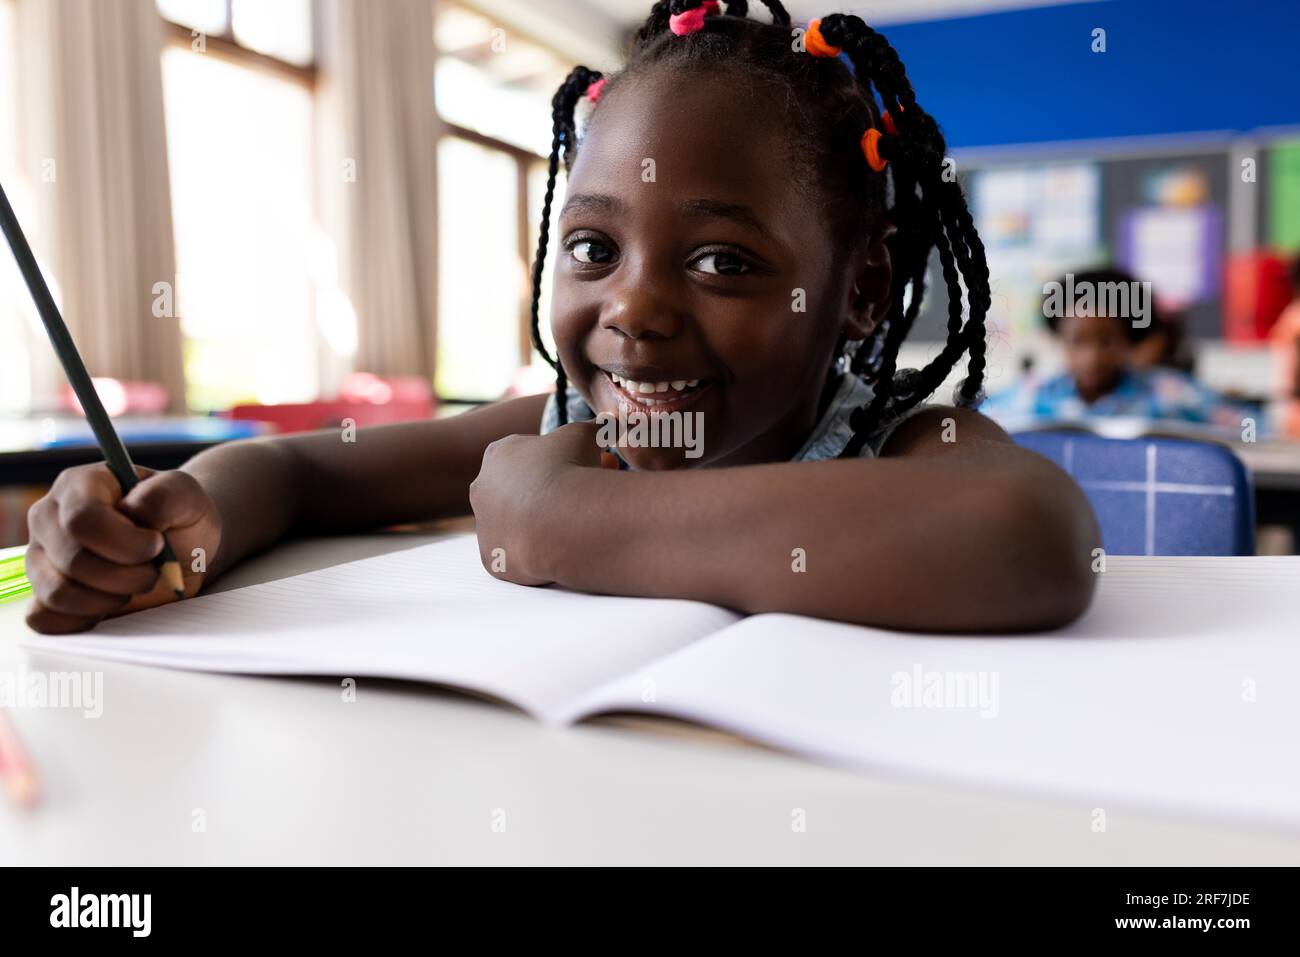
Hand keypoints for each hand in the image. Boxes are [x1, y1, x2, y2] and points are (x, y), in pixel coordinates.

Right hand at [24, 464, 222, 633]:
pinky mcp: (44, 593)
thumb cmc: (179, 515)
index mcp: (78, 486)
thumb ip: (166, 495)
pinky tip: (111, 608)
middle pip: (73, 559)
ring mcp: (41, 558)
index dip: (124, 542)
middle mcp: (49, 520)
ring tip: (135, 586)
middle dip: (125, 575)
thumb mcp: (186, 493)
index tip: (157, 545)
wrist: (183, 545)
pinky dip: (81, 620)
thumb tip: (133, 510)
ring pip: (58, 592)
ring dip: (108, 599)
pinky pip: (44, 618)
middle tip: (154, 570)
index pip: (82, 519)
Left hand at [468, 421, 615, 586]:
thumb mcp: (586, 436)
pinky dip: (536, 551)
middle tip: (582, 497)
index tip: (582, 468)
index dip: (560, 461)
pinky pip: (516, 554)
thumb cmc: (569, 470)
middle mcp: (482, 489)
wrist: (559, 523)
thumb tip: (610, 423)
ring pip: (517, 524)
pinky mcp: (492, 558)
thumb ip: (595, 428)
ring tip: (573, 526)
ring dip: (541, 522)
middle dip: (550, 492)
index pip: (528, 455)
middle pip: (520, 491)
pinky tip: (559, 549)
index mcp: (499, 454)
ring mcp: (484, 526)